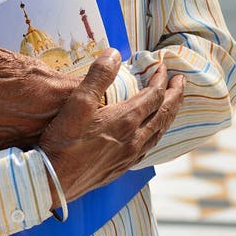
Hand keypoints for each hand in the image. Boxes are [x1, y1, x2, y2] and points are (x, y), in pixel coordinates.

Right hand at [37, 50, 185, 204]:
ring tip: (172, 104)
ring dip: (169, 115)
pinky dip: (157, 134)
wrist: (53, 182)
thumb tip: (115, 53)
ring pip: (159, 133)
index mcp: (125, 120)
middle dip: (175, 95)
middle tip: (182, 81)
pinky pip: (149, 148)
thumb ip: (98, 76)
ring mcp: (128, 156)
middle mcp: (133, 139)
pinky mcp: (120, 168)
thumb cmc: (63, 141)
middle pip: (163, 114)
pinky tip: (151, 134)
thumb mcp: (78, 102)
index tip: (162, 66)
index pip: (153, 95)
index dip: (160, 79)